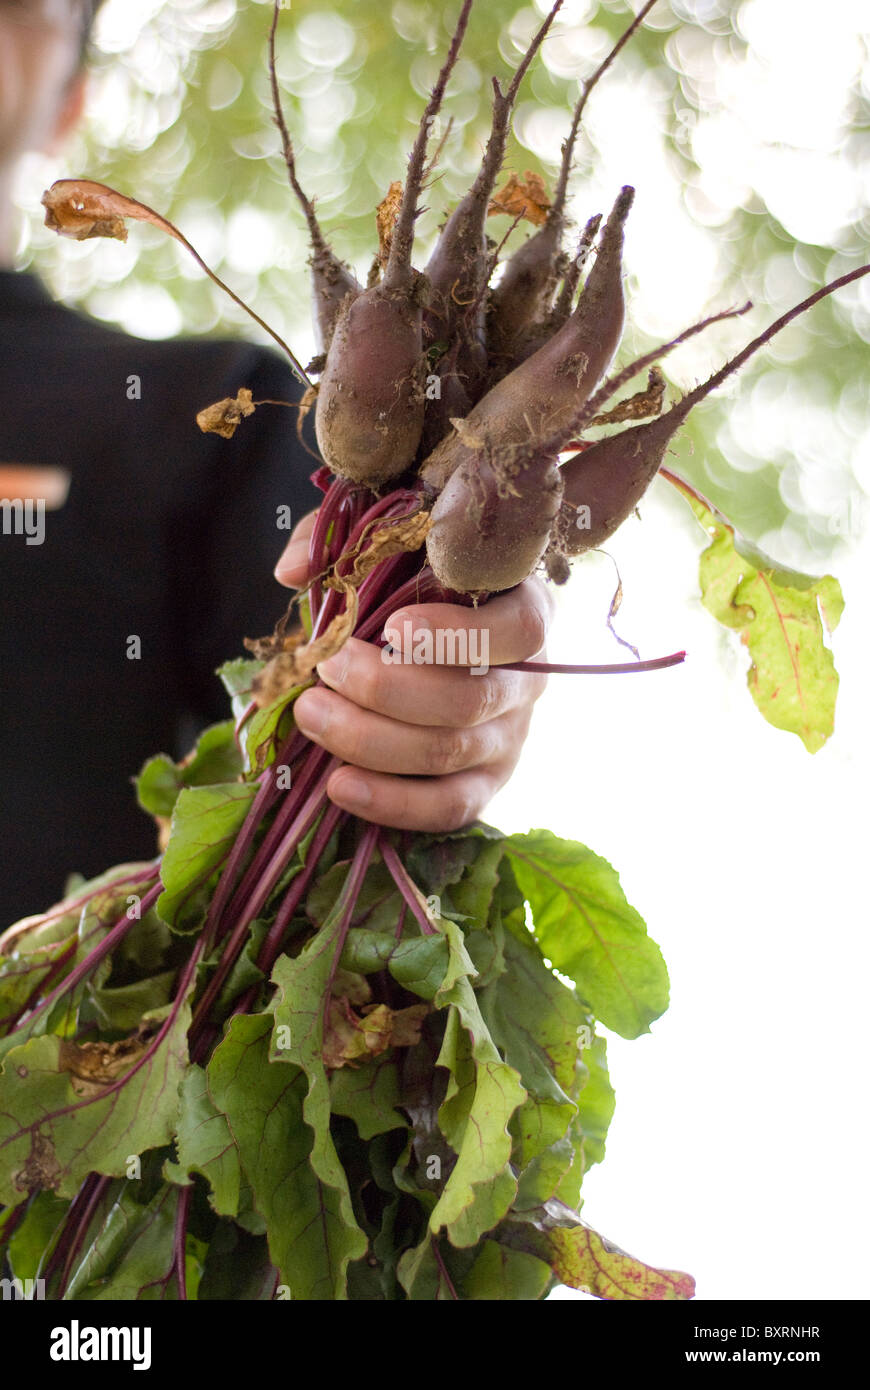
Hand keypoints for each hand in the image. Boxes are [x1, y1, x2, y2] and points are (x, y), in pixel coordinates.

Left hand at [274, 509, 551, 831]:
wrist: (427, 656)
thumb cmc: (410, 593)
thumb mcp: (384, 553)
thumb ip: (341, 543)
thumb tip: (293, 570)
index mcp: (523, 612)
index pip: (520, 628)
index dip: (458, 634)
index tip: (393, 626)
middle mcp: (527, 681)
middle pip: (469, 699)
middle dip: (386, 689)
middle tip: (324, 667)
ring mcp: (511, 739)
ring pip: (449, 752)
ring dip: (371, 739)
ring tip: (310, 715)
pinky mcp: (486, 785)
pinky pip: (448, 807)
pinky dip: (392, 803)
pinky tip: (339, 785)